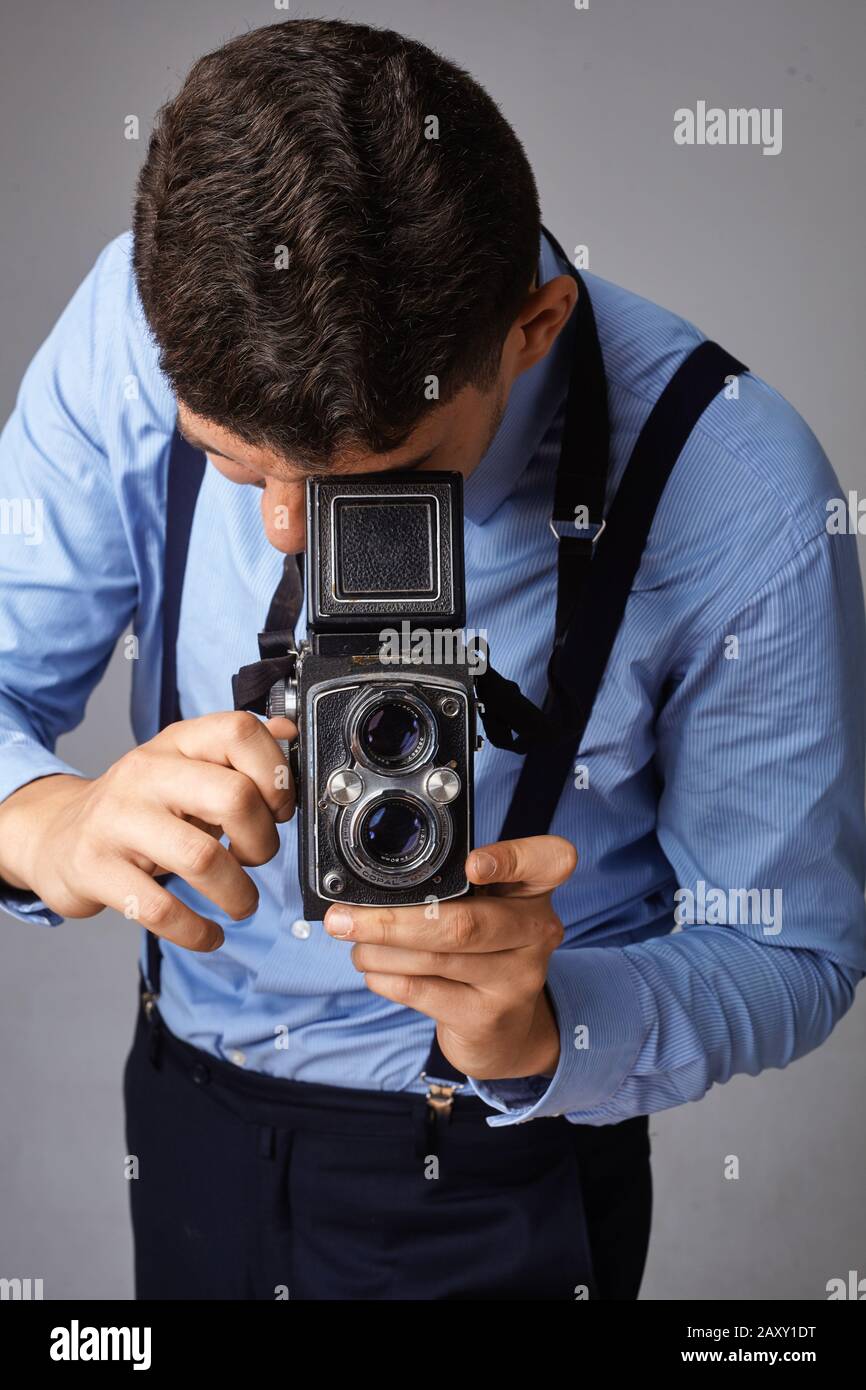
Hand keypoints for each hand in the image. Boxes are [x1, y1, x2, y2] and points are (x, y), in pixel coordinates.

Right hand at [0, 712, 295, 952]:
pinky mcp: (95, 870)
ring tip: (241, 904)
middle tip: (257, 859)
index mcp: (177, 744)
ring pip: (202, 858)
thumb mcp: (183, 769)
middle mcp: (145, 774)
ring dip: (238, 893)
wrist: (55, 835)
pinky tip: (207, 934)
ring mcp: (117, 821)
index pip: (240, 731)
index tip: (279, 808)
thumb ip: (234, 755)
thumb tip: (289, 733)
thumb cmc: (137, 808)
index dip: (275, 773)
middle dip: (263, 841)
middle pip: (232, 797)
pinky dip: (196, 930)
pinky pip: (159, 908)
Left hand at [324, 835, 576, 1079]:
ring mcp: (516, 979)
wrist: (508, 1030)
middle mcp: (536, 932)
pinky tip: (374, 972)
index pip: (547, 862)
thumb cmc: (484, 951)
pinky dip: (386, 979)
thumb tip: (367, 887)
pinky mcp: (488, 1017)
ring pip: (435, 958)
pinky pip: (423, 992)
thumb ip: (450, 888)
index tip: (471, 866)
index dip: (509, 860)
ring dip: (378, 951)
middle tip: (343, 918)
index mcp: (534, 890)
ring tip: (354, 945)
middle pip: (464, 923)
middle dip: (392, 921)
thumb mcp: (485, 909)